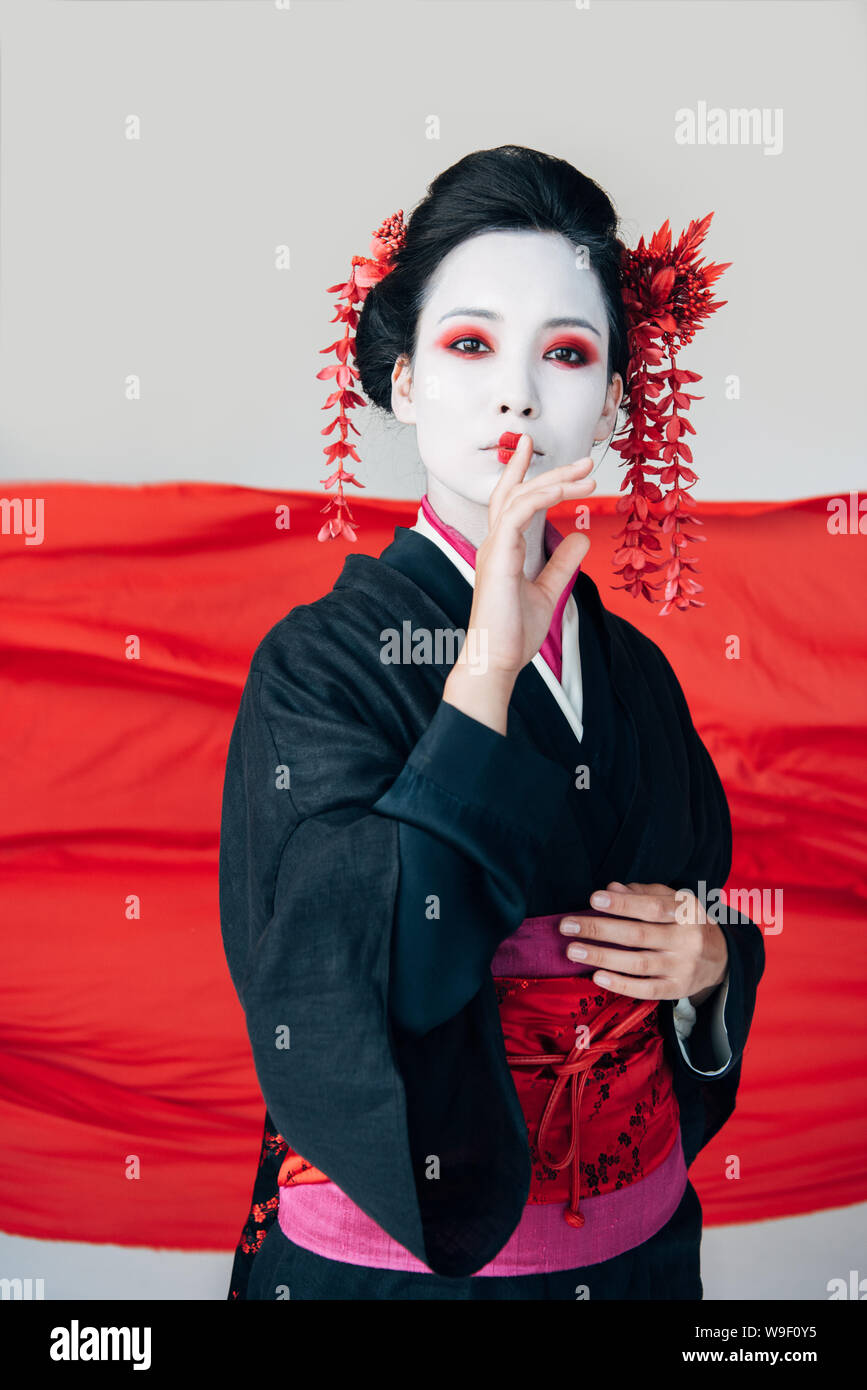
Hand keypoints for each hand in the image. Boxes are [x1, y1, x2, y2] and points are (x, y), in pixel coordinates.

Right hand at [463, 433, 595, 678]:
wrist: (498, 660)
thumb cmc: (515, 633)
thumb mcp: (548, 591)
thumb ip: (563, 563)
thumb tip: (583, 536)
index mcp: (502, 549)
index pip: (511, 501)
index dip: (522, 472)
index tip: (534, 448)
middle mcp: (495, 543)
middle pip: (516, 491)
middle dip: (547, 470)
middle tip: (584, 460)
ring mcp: (494, 548)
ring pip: (521, 497)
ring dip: (555, 481)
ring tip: (588, 476)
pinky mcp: (499, 556)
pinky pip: (519, 513)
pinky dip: (543, 497)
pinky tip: (567, 493)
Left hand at [558, 880, 728, 1005]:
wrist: (721, 957)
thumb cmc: (685, 921)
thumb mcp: (672, 900)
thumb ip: (642, 893)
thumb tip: (611, 889)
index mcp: (687, 912)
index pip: (652, 907)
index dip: (622, 904)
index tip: (593, 899)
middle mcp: (687, 939)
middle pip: (639, 935)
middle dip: (599, 930)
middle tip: (567, 926)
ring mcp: (683, 967)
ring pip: (638, 963)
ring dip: (602, 957)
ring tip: (573, 951)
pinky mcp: (677, 989)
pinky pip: (646, 989)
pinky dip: (620, 985)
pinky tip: (597, 977)